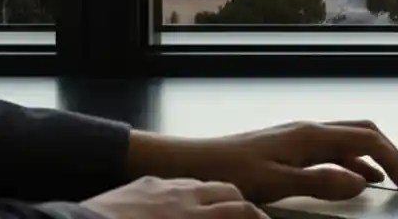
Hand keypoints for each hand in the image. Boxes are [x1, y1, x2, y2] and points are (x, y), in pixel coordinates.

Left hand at [82, 176, 266, 218]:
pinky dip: (184, 192)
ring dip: (213, 196)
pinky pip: (171, 182)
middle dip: (241, 203)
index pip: (241, 211)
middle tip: (245, 217)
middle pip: (227, 190)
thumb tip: (221, 218)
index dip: (258, 218)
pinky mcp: (139, 184)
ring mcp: (160, 186)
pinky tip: (176, 206)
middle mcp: (183, 197)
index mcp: (194, 218)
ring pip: (199, 183)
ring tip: (212, 211)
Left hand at [126, 120, 397, 204]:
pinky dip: (353, 162)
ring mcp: (302, 135)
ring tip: (390, 182)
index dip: (395, 161)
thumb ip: (323, 183)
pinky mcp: (292, 145)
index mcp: (313, 135)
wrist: (198, 162)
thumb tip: (362, 183)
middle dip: (391, 154)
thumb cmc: (233, 172)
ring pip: (350, 139)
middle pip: (365, 132)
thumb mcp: (280, 184)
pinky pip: (334, 149)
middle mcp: (311, 129)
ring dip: (374, 158)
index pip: (369, 141)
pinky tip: (354, 180)